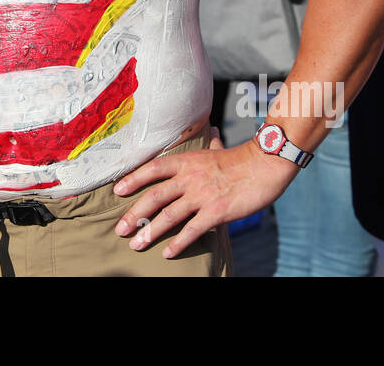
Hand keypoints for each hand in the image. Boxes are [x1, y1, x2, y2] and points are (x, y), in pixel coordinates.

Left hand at [113, 129, 295, 258]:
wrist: (265, 165)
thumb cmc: (242, 159)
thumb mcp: (218, 149)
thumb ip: (209, 144)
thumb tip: (210, 131)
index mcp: (187, 161)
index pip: (152, 169)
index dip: (133, 179)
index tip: (118, 191)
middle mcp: (189, 178)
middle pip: (154, 196)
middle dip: (134, 214)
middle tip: (120, 229)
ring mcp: (202, 195)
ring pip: (169, 215)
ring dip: (150, 232)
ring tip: (136, 245)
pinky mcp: (216, 211)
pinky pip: (192, 230)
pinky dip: (178, 242)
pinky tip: (167, 252)